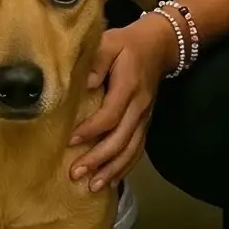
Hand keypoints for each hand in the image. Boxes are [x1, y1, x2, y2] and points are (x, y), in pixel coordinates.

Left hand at [69, 15, 177, 190]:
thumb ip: (97, 61)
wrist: (158, 46)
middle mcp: (139, 106)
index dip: (92, 130)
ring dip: (112, 169)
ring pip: (131, 150)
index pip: (111, 114)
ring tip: (93, 186)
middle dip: (99, 159)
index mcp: (129, 87)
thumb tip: (85, 83)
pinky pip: (137, 150)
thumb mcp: (109, 43)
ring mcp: (144, 117)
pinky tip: (111, 181)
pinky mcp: (145, 123)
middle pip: (120, 139)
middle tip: (76, 174)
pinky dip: (125, 167)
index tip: (71, 141)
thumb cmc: (126, 45)